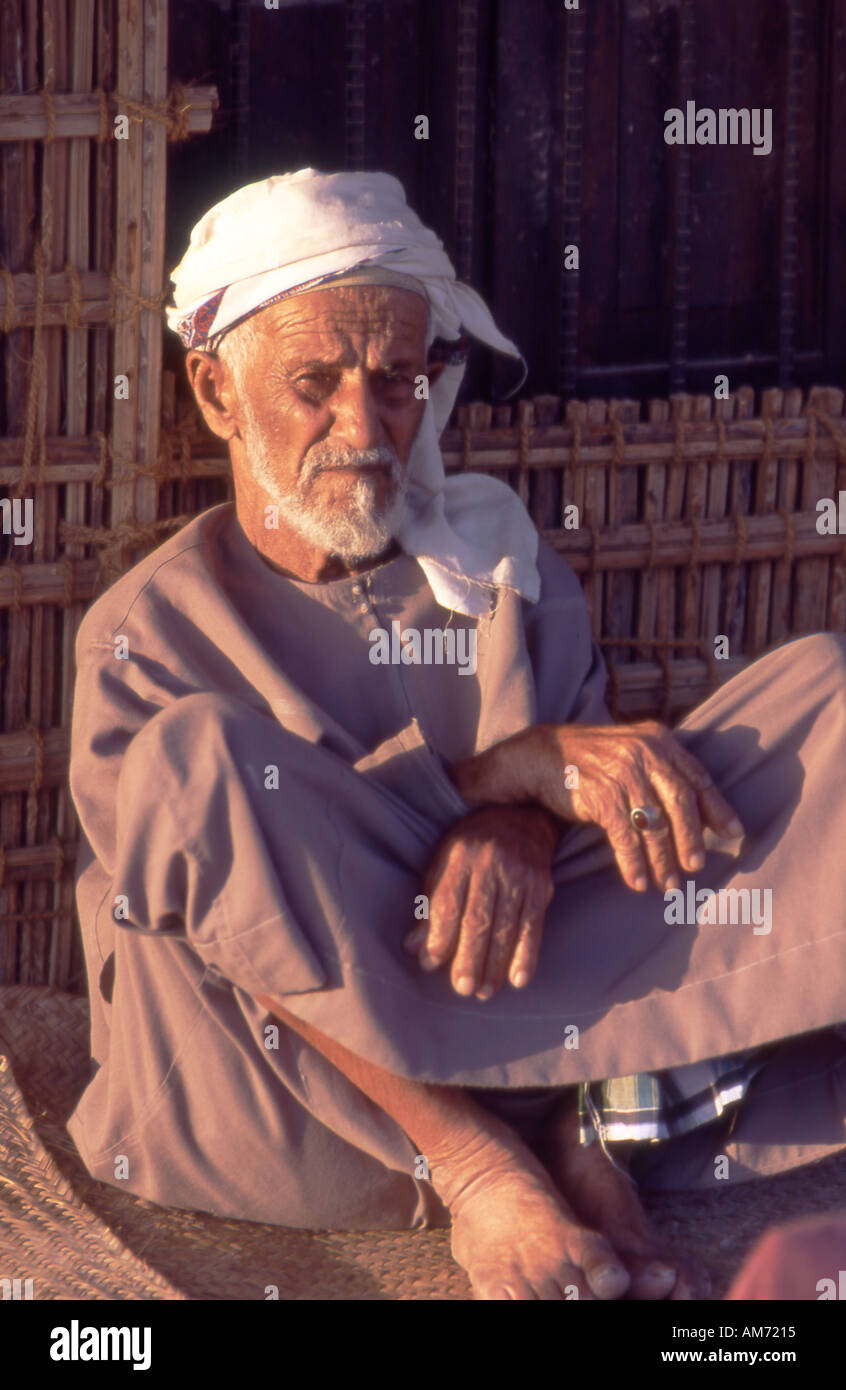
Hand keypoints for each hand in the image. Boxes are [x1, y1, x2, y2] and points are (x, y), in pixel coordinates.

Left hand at [403, 804, 558, 1000]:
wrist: (523, 814)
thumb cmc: (473, 844)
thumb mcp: (444, 861)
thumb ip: (430, 903)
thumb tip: (413, 948)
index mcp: (459, 857)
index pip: (448, 904)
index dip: (439, 937)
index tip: (430, 965)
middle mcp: (490, 864)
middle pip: (478, 919)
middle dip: (469, 957)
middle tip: (462, 988)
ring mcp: (519, 876)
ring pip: (506, 928)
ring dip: (495, 965)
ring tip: (484, 992)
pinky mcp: (541, 887)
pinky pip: (533, 926)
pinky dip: (527, 955)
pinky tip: (517, 980)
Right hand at [451, 721, 743, 893]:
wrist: (539, 756)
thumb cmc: (588, 759)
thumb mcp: (630, 750)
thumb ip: (661, 770)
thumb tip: (698, 810)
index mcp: (658, 741)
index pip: (697, 777)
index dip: (717, 807)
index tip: (733, 833)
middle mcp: (644, 754)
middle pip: (681, 803)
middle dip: (691, 839)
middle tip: (696, 866)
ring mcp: (623, 775)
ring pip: (654, 825)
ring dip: (663, 860)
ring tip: (668, 884)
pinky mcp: (602, 797)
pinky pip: (625, 837)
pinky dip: (633, 863)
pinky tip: (637, 881)